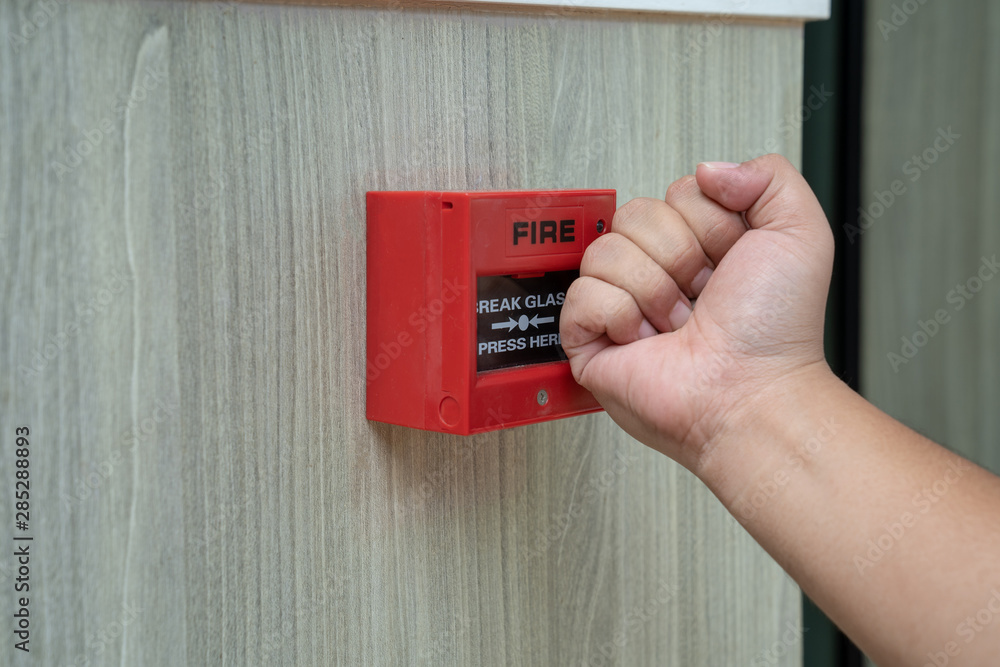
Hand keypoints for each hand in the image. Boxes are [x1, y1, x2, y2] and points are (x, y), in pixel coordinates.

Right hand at [560, 154, 834, 470]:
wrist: (752, 393)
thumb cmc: (775, 332)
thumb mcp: (799, 232)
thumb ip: (767, 175)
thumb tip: (707, 169)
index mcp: (700, 243)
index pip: (675, 191)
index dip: (707, 223)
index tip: (730, 264)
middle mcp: (658, 270)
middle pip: (633, 214)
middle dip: (679, 256)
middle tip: (703, 297)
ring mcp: (621, 304)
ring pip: (605, 251)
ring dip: (653, 290)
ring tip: (677, 323)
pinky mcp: (591, 338)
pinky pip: (581, 294)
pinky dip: (620, 315)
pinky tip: (645, 338)